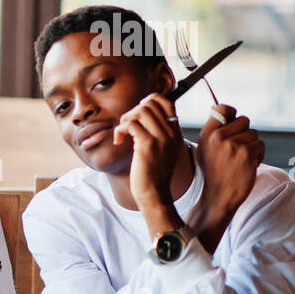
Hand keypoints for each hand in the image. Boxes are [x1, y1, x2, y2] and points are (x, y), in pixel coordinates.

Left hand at [112, 93, 181, 210]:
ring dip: (125, 120)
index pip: (167, 102)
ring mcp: (161, 137)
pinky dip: (120, 130)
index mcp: (175, 132)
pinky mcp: (147, 145)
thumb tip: (142, 113)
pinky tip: (119, 142)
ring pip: (141, 110)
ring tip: (123, 134)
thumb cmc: (153, 173)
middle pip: (150, 104)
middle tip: (127, 127)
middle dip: (133, 111)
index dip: (149, 101)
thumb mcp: (161, 149)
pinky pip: (130, 124)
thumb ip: (157, 132)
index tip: (138, 114)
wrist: (155, 193)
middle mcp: (171, 132)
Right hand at [194, 104, 263, 251]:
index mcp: (206, 133)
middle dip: (245, 133)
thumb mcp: (204, 148)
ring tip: (241, 160)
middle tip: (237, 149)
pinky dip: (258, 155)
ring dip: (252, 146)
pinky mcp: (247, 153)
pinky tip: (247, 165)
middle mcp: (218, 136)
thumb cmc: (213, 172)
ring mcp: (233, 144)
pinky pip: (260, 145)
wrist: (218, 196)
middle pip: (244, 120)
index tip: (233, 121)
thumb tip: (219, 107)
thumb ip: (213, 129)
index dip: (232, 113)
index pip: (223, 108)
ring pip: (254, 134)